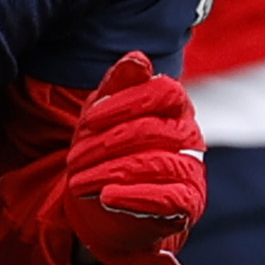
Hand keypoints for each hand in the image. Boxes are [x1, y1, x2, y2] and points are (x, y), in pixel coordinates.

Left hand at [45, 51, 205, 264]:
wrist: (107, 206)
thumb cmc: (108, 151)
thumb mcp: (103, 114)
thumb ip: (119, 85)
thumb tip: (137, 58)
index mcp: (174, 106)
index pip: (164, 91)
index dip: (127, 102)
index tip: (90, 119)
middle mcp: (189, 135)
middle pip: (153, 130)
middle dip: (106, 144)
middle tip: (73, 159)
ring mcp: (192, 170)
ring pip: (156, 164)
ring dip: (110, 173)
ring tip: (78, 183)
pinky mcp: (188, 203)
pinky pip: (168, 198)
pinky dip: (134, 197)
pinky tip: (107, 197)